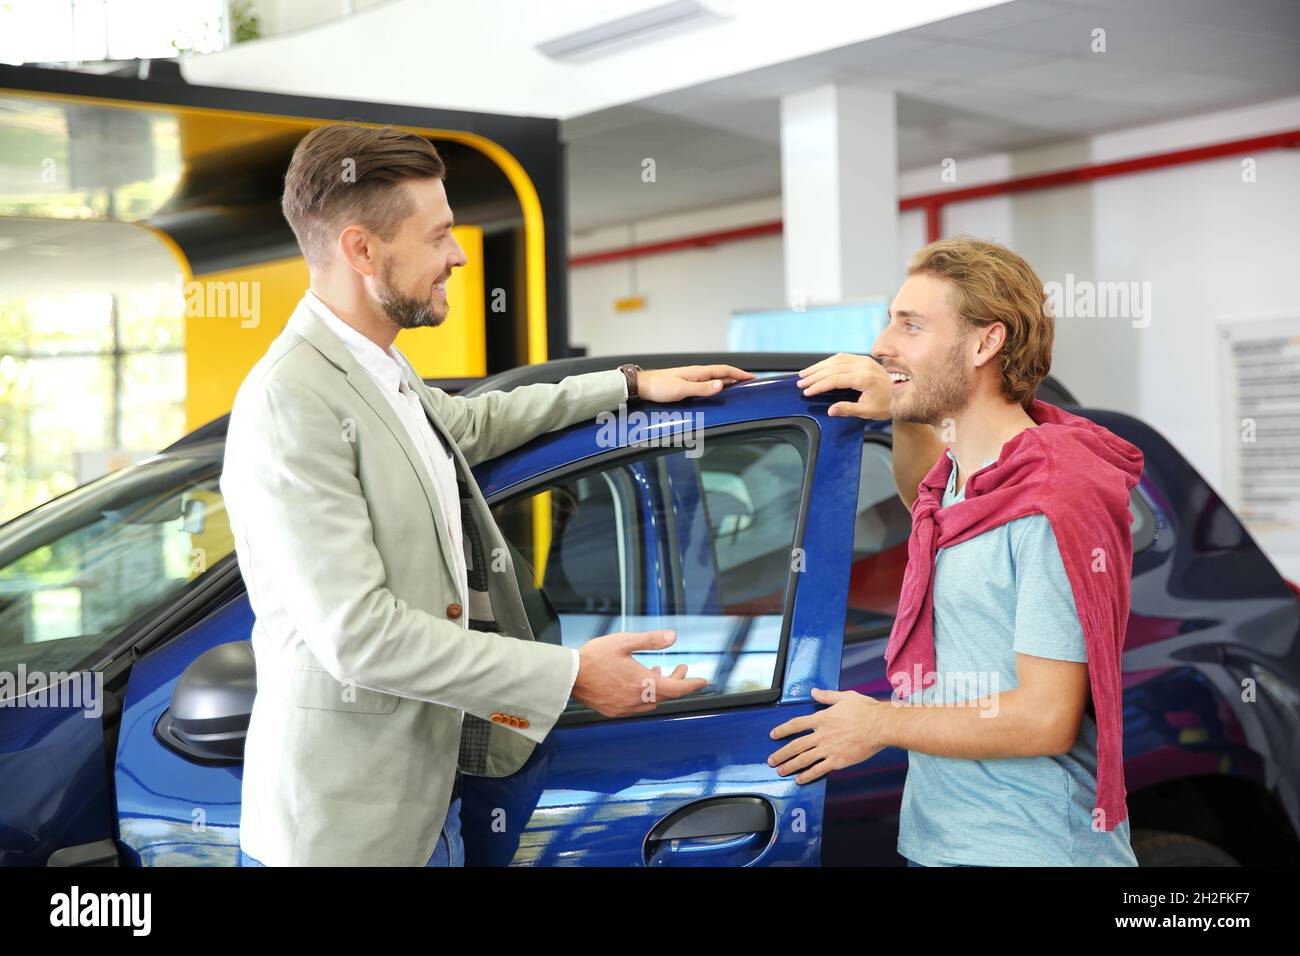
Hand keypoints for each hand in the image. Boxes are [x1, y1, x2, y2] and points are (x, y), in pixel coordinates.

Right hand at [572, 630, 706, 717]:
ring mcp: (625, 708)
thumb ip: (651, 641)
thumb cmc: (595, 656)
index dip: (692, 684)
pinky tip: (637, 682)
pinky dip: (644, 694)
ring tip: (656, 670)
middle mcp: (637, 699)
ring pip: (652, 700)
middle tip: (681, 668)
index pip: (677, 688)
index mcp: (643, 683)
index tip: (703, 681)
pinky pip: (637, 705)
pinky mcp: (614, 711)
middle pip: (666, 694)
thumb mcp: (625, 642)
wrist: (570, 675)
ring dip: (659, 687)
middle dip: (677, 681)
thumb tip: (673, 637)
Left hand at [636, 364, 754, 402]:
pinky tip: (717, 392)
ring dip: (728, 382)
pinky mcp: (686, 384)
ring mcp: (692, 378)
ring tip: (739, 388)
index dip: (740, 373)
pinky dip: (717, 387)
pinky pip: (707, 384)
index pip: (724, 370)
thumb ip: (702, 388)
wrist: (642, 386)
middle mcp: (697, 373)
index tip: (753, 378)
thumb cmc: (659, 387)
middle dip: (738, 377)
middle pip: (722, 374)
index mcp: (698, 372)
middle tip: (751, 384)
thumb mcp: (682, 389)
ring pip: (715, 379)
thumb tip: (722, 385)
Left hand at [767, 688, 890, 783]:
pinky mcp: (838, 761)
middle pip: (795, 746)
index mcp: (822, 718)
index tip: (774, 734)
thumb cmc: (865, 710)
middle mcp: (822, 735)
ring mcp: (829, 749)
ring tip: (780, 771)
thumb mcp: (844, 697)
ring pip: (803, 760)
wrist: (881, 726)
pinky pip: (819, 770)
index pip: (796, 725)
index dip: (782, 730)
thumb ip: (827, 696)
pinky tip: (799, 779)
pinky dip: (807, 775)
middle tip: (771, 760)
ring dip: (790, 766)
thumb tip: (814, 691)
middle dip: (781, 754)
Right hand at [796, 353, 890, 419]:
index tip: (807, 391)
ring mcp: (863, 360)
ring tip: (805, 374)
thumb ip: (848, 409)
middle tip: (801, 382)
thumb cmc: (886, 404)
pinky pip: (842, 357)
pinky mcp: (863, 359)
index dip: (818, 385)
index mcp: (864, 378)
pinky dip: (828, 362)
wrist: (902, 394)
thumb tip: (831, 410)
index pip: (834, 379)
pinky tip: (820, 367)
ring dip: (818, 367)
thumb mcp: (867, 411)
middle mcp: (863, 366)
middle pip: (832, 368)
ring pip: (835, 360)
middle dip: (814, 375)